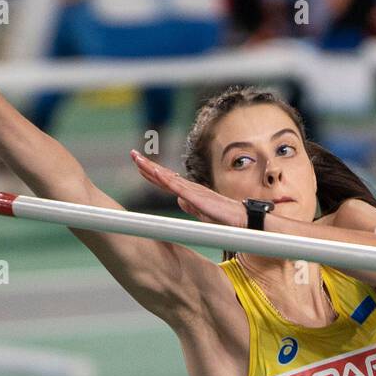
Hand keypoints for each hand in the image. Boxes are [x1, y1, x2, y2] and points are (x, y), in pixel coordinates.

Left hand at [130, 151, 247, 225]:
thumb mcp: (203, 213)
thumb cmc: (226, 218)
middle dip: (147, 165)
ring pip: (168, 178)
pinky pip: (178, 187)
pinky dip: (166, 179)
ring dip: (152, 169)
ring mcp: (193, 192)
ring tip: (138, 159)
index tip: (139, 164)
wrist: (242, 220)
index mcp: (189, 192)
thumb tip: (179, 200)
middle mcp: (189, 188)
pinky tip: (156, 173)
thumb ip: (191, 207)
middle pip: (164, 175)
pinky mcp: (197, 198)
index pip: (166, 181)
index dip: (152, 173)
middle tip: (133, 154)